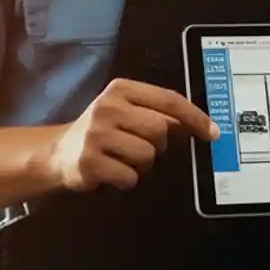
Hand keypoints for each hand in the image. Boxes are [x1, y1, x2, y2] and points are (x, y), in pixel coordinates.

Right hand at [53, 78, 219, 191]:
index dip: (195, 117)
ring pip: (147, 155)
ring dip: (143, 166)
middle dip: (160, 146)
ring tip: (124, 160)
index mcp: (121, 89)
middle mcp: (108, 107)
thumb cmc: (102, 131)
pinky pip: (130, 177)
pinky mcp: (89, 162)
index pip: (169, 99)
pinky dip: (127, 180)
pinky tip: (112, 172)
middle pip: (161, 130)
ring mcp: (96, 134)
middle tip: (141, 148)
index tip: (213, 133)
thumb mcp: (126, 111)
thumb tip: (200, 126)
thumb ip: (158, 113)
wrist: (57, 152)